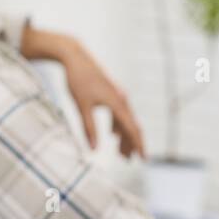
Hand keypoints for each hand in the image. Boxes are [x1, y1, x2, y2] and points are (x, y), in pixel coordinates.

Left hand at [60, 41, 145, 159]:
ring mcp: (117, 96)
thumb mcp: (81, 106)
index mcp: (117, 103)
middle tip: (129, 161)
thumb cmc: (78, 81)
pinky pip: (118, 114)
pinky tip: (113, 136)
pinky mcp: (110, 94)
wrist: (75, 57)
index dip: (138, 145)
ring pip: (124, 121)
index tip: (142, 159)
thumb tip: (93, 150)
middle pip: (131, 126)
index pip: (132, 129)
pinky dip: (117, 126)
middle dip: (131, 144)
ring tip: (121, 154)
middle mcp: (121, 100)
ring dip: (123, 137)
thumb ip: (88, 128)